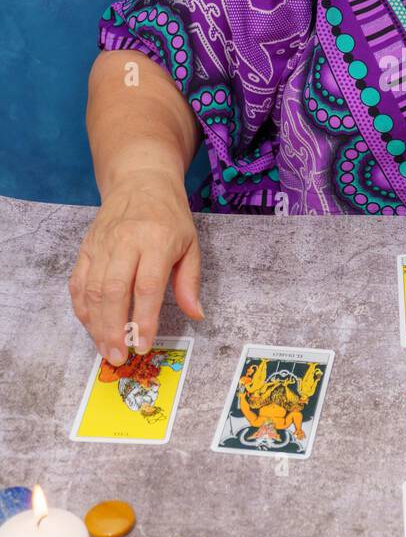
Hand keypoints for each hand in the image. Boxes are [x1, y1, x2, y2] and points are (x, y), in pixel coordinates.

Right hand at [68, 168, 203, 364]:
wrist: (140, 180)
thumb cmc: (170, 215)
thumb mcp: (191, 244)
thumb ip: (190, 282)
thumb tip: (196, 315)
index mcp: (157, 240)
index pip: (147, 286)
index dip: (144, 319)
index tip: (143, 345)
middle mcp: (126, 242)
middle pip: (113, 291)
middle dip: (113, 328)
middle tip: (117, 356)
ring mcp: (102, 244)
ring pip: (92, 290)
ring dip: (96, 324)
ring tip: (105, 349)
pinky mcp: (86, 247)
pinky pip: (78, 282)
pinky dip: (82, 308)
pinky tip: (90, 326)